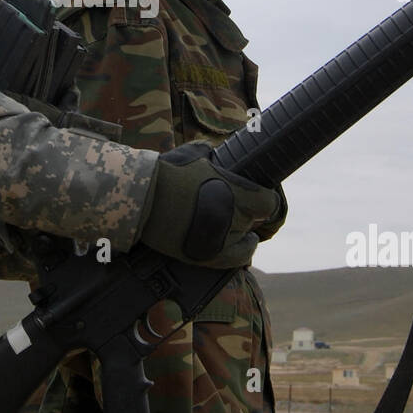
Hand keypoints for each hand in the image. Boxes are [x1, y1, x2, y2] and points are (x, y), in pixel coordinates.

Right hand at [138, 142, 280, 267]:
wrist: (143, 198)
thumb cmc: (169, 172)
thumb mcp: (197, 153)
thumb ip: (216, 156)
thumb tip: (221, 154)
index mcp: (238, 193)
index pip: (269, 203)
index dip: (265, 199)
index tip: (259, 197)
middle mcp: (235, 219)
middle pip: (256, 220)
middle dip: (249, 212)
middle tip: (238, 206)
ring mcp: (223, 240)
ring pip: (247, 239)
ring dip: (243, 230)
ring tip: (236, 224)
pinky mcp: (207, 256)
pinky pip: (237, 259)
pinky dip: (243, 251)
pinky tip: (244, 244)